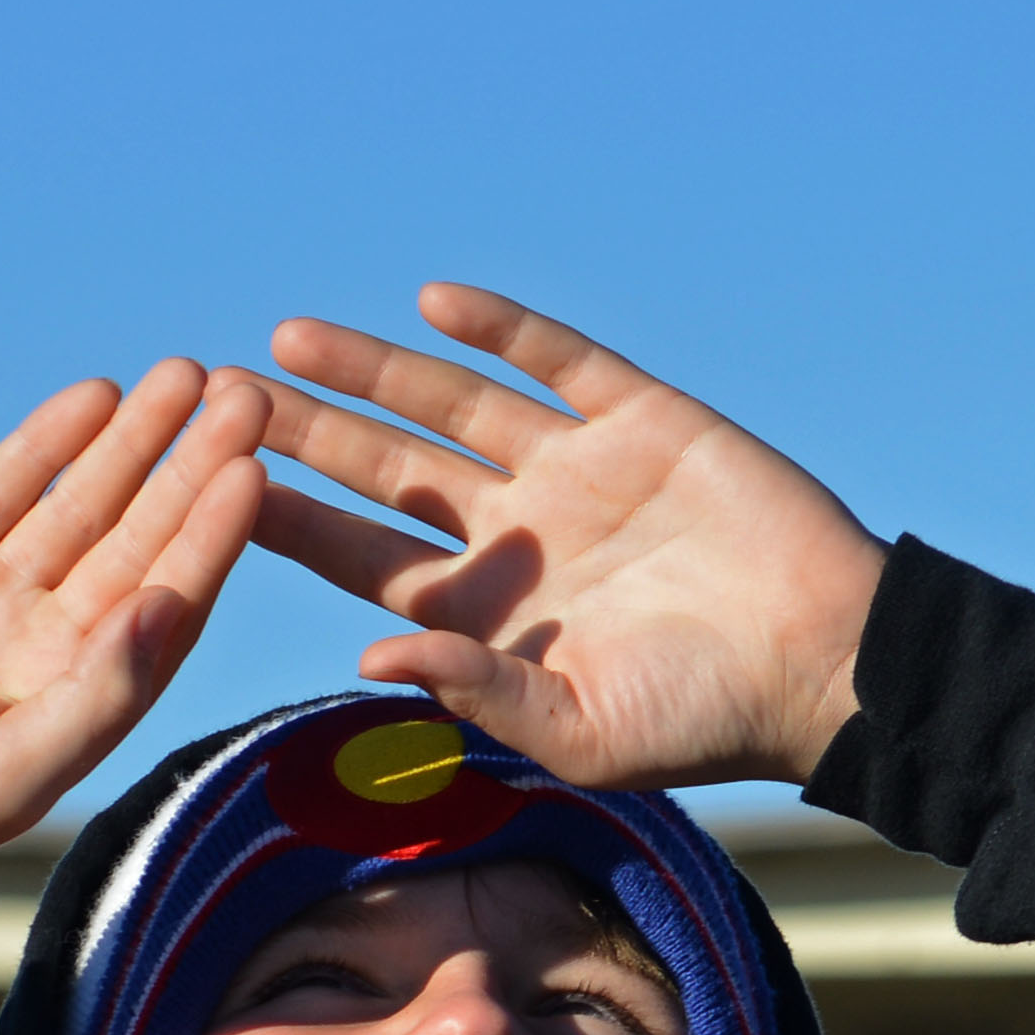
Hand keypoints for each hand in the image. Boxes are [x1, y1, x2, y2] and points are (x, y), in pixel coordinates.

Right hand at [0, 362, 268, 901]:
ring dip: (134, 442)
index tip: (254, 472)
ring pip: (79, 504)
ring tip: (187, 374)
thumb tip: (170, 607)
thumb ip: (96, 696)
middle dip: (191, 470)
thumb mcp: (5, 773)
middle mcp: (47, 648)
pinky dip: (47, 444)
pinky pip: (0, 489)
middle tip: (249, 397)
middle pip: (139, 543)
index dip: (212, 539)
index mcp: (80, 705)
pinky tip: (99, 397)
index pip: (168, 606)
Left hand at [244, 289, 886, 791]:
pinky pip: (558, 360)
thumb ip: (476, 693)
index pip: (360, 557)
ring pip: (452, 403)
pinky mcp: (641, 418)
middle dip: (307, 432)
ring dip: (374, 369)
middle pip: (385, 468)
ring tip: (289, 340)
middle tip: (218, 395)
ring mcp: (575, 468)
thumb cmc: (705, 721)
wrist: (824, 662)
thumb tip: (369, 656)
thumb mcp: (580, 731)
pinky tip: (435, 303)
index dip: (289, 524)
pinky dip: (503, 330)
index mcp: (489, 611)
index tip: (209, 492)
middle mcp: (518, 531)